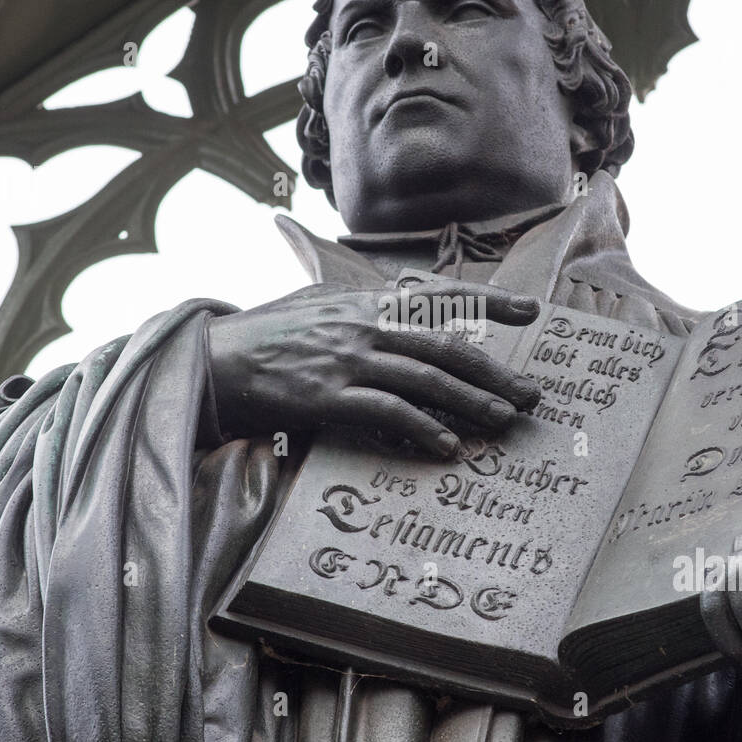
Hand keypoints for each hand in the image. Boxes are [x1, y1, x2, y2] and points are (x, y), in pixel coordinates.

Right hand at [205, 279, 541, 456]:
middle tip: (529, 395)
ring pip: (425, 380)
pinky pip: (386, 413)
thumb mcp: (317, 303)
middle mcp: (362, 324)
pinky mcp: (326, 396)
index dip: (490, 300)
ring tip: (503, 421)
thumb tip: (404, 304)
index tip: (532, 309)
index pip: (440, 296)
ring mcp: (345, 360)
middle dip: (493, 371)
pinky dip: (421, 429)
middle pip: (444, 346)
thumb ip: (362, 304)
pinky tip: (447, 446)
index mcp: (364, 300)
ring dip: (471, 402)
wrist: (209, 360)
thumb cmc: (265, 335)